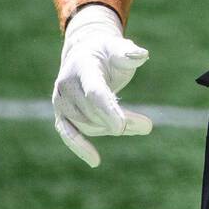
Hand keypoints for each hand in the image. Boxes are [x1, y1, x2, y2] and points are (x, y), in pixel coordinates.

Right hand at [52, 4, 152, 166]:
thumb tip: (143, 55)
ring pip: (86, 125)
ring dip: (111, 128)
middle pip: (93, 112)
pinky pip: (68, 134)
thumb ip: (129, 54)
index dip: (108, 109)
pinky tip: (95, 160)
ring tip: (140, 126)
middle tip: (147, 125)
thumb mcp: (118, 48)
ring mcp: (61, 101)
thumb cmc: (106, 52)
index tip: (122, 126)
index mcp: (82, 66)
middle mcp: (66, 84)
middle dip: (120, 121)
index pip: (94, 92)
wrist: (83, 53)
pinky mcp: (61, 114)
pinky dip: (80, 147)